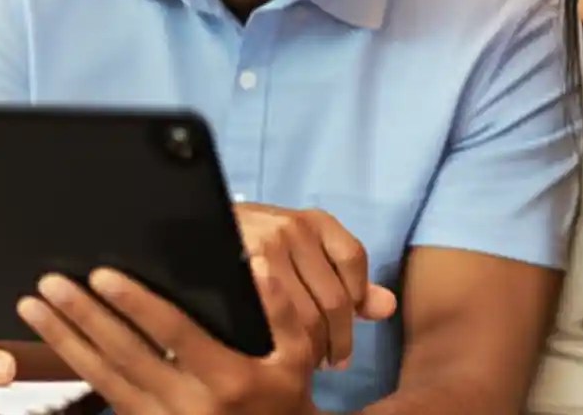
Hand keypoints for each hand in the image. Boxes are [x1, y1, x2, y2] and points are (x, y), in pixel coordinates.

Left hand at [18, 262, 321, 414]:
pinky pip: (106, 394)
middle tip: (51, 284)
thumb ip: (283, 312)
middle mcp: (189, 403)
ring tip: (34, 308)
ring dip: (66, 340)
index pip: (172, 334)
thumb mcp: (297, 356)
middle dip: (84, 316)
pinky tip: (59, 340)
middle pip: (125, 353)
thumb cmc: (285, 397)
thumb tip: (259, 265)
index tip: (104, 275)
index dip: (136, 303)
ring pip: (104, 377)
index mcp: (226, 378)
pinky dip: (79, 365)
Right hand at [234, 204, 396, 367]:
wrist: (195, 235)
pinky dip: (283, 339)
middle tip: (331, 362)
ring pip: (306, 314)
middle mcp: (292, 228)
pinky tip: (280, 350)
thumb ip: (345, 276)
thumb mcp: (303, 251)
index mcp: (315, 220)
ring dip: (313, 347)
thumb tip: (387, 308)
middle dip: (337, 338)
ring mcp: (263, 247)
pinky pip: (276, 317)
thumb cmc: (256, 247)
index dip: (356, 303)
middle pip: (333, 298)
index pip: (354, 261)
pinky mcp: (238, 267)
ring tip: (306, 361)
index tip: (345, 328)